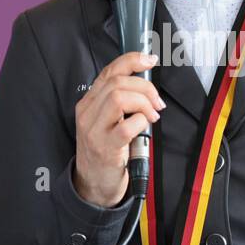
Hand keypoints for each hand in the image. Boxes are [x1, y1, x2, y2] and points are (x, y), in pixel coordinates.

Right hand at [73, 51, 163, 206]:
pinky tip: (144, 127)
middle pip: (117, 83)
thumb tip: (146, 85)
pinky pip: (127, 126)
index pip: (109, 71)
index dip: (131, 61)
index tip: (150, 60)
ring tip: (152, 115)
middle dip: (145, 87)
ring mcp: (94, 130)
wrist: (93, 183)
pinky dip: (141, 122)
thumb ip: (119, 102)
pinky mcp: (105, 147)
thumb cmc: (106, 150)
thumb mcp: (107, 121)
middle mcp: (87, 112)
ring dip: (143, 103)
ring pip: (119, 98)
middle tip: (157, 103)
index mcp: (88, 102)